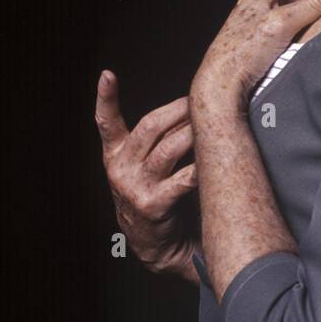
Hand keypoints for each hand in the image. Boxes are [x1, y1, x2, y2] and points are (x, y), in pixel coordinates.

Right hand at [95, 71, 200, 282]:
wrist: (154, 245)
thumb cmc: (154, 196)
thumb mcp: (142, 167)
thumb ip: (155, 140)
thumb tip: (189, 107)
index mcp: (114, 155)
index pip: (106, 122)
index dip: (106, 98)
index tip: (108, 75)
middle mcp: (120, 169)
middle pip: (151, 126)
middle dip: (180, 110)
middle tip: (202, 100)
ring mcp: (135, 187)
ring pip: (170, 148)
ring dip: (195, 133)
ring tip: (214, 124)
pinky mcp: (153, 205)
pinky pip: (182, 179)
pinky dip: (200, 168)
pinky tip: (213, 161)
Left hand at [190, 0, 320, 116]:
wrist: (221, 85)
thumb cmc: (243, 53)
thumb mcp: (283, 22)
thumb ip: (312, 2)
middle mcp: (257, 7)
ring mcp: (256, 25)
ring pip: (288, 5)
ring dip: (309, 1)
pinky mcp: (257, 44)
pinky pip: (285, 23)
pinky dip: (301, 19)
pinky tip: (306, 28)